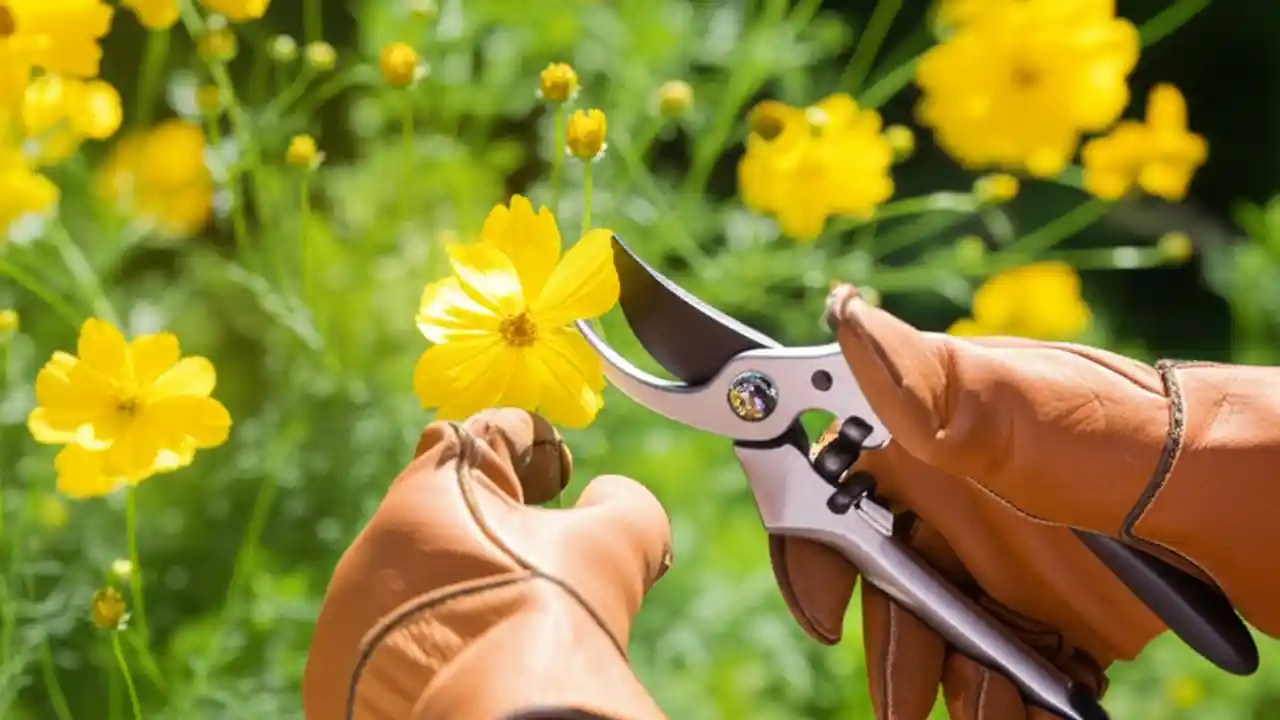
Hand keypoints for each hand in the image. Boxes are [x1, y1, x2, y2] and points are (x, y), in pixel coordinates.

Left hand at [303, 408, 672, 719]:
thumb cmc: (553, 619)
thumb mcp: (616, 545)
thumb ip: (621, 501)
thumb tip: (608, 494)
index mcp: (436, 483)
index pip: (487, 433)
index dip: (534, 447)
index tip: (562, 478)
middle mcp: (375, 540)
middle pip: (443, 509)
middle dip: (495, 525)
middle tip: (547, 556)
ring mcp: (347, 610)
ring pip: (413, 577)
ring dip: (458, 585)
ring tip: (511, 623)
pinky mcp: (334, 672)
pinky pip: (390, 638)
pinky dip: (430, 643)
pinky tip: (473, 664)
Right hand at [769, 286, 1191, 718]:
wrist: (1263, 504)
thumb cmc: (1158, 443)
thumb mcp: (1046, 415)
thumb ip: (945, 385)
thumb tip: (846, 325)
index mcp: (937, 438)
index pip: (836, 484)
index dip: (812, 546)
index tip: (827, 613)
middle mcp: (964, 501)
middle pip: (884, 584)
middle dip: (894, 647)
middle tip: (909, 702)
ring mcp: (1012, 563)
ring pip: (947, 641)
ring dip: (958, 684)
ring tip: (997, 707)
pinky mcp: (1063, 618)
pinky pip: (1015, 676)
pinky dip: (1015, 703)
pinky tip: (1039, 710)